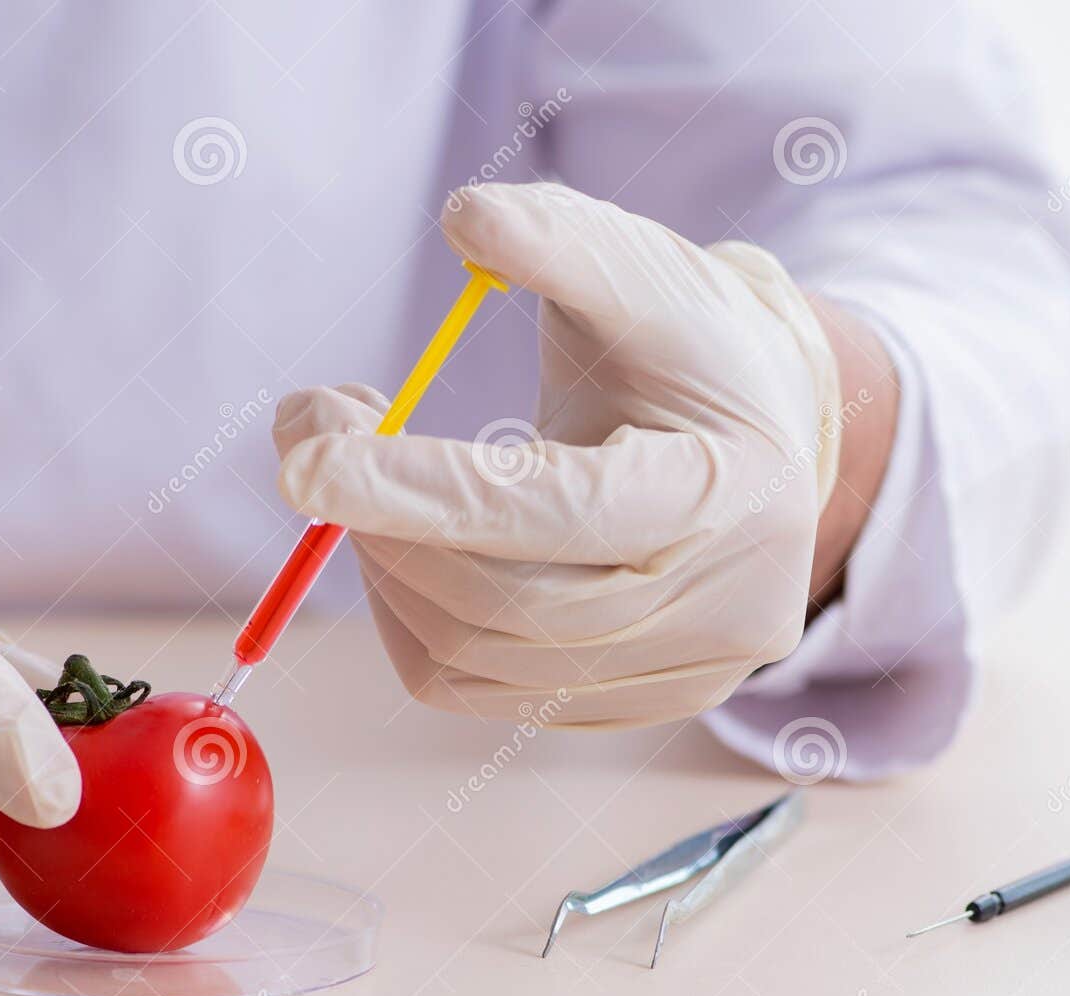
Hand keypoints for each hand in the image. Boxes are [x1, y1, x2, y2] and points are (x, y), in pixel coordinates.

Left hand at [273, 182, 843, 725]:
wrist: (766, 445)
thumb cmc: (693, 350)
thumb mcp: (643, 274)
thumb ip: (560, 239)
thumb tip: (464, 216)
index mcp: (729, 493)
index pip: (557, 510)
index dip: (418, 490)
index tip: (303, 455)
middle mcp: (717, 608)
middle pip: (503, 607)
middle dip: (377, 525)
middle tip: (312, 430)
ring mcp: (674, 676)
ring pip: (471, 659)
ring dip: (381, 567)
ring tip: (359, 478)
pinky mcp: (622, 705)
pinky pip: (471, 687)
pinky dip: (408, 614)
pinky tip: (404, 543)